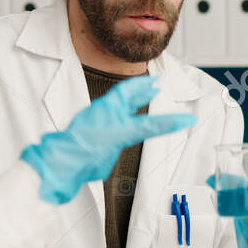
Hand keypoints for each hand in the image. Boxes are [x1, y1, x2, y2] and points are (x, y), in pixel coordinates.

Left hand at [20, 76, 195, 204]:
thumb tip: (181, 120)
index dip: (145, 86)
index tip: (158, 83)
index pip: (130, 90)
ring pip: (120, 113)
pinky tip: (128, 129)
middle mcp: (105, 115)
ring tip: (144, 105)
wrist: (67, 164)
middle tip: (154, 88)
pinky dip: (125, 124)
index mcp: (109, 106)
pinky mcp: (99, 143)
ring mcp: (101, 128)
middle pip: (125, 98)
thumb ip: (154, 126)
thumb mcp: (127, 132)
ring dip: (133, 107)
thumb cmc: (88, 144)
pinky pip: (116, 129)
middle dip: (141, 93)